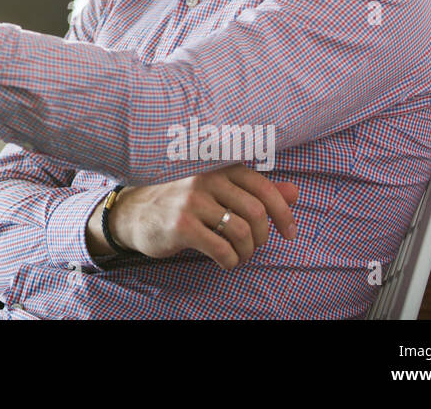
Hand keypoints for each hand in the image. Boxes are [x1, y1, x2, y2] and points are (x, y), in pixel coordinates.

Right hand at [90, 164, 298, 269]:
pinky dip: (231, 261)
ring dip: (247, 252)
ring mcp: (192, 202)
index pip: (263, 188)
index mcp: (219, 169)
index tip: (289, 233)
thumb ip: (256, 191)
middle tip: (255, 247)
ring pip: (241, 231)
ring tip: (239, 256)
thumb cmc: (183, 203)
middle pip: (256, 212)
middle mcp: (206, 180)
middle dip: (263, 237)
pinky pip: (222, 249)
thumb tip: (295, 193)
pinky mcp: (182, 225)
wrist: (136, 213)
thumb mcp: (218, 191)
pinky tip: (225, 262)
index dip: (283, 213)